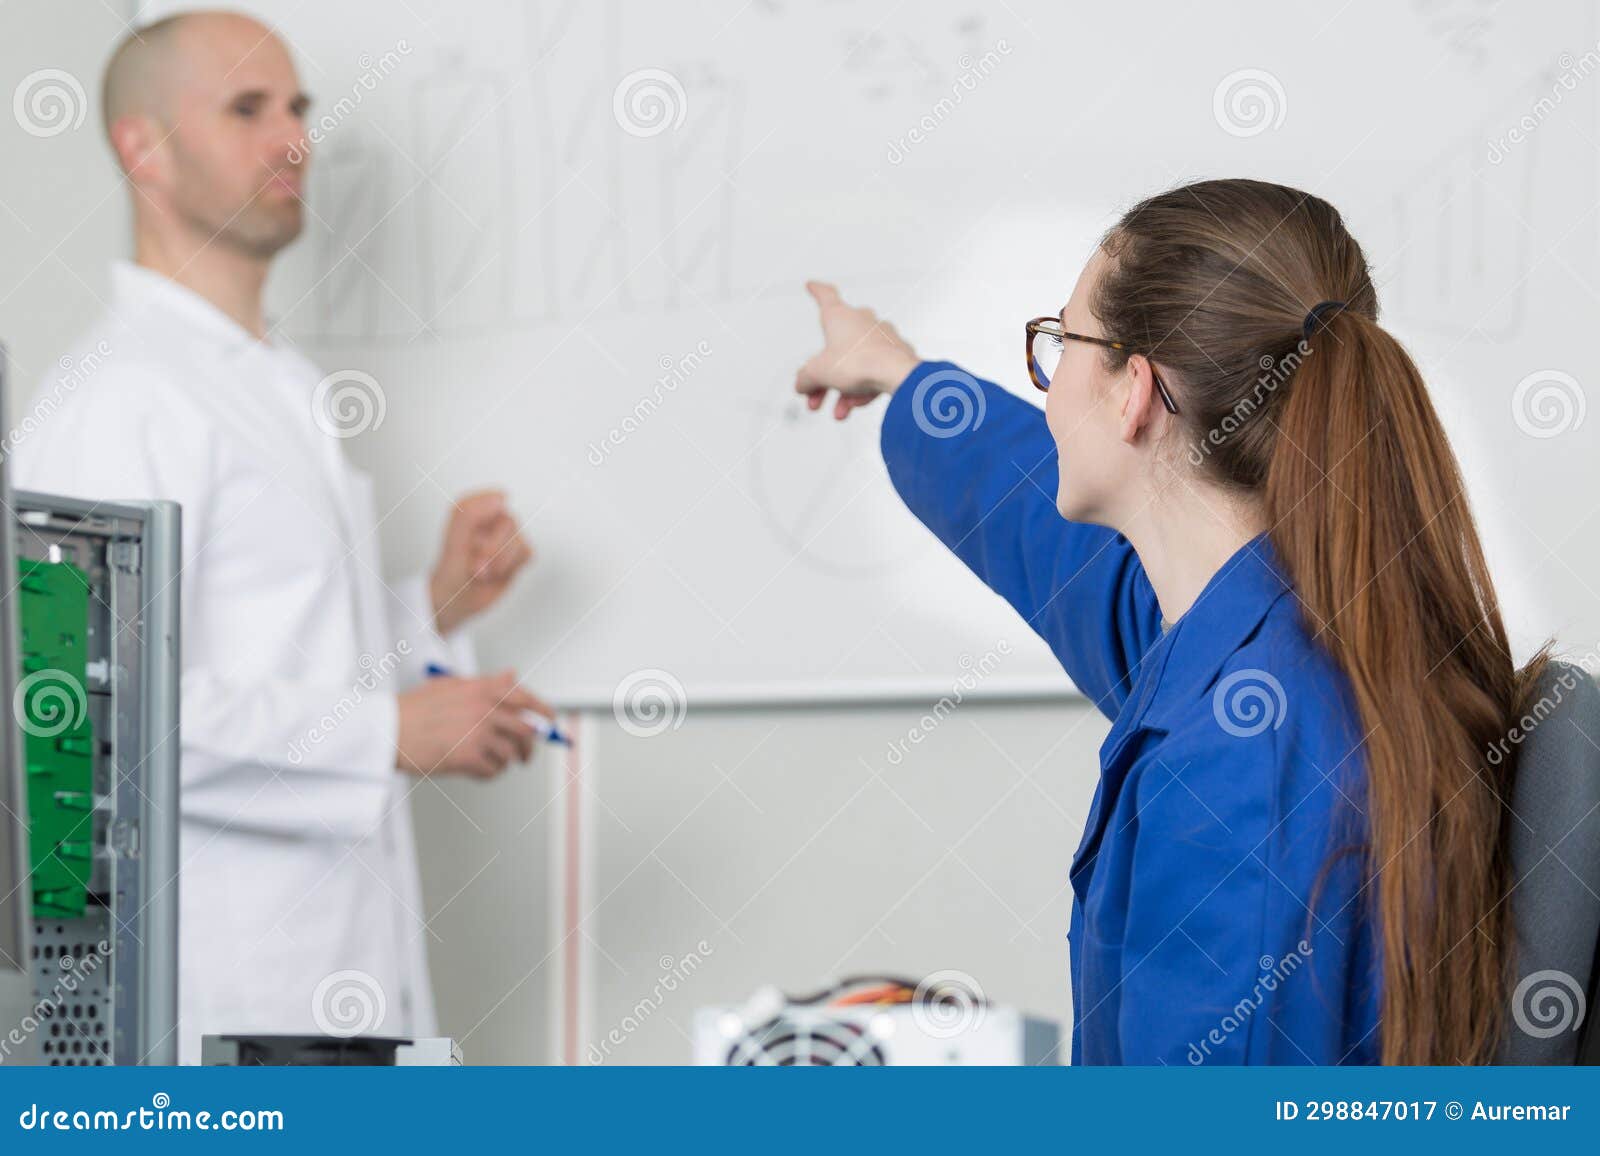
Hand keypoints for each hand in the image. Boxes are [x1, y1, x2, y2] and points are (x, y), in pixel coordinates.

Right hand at [395, 671, 555, 778]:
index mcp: (483, 689)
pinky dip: (489, 773)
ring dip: (504, 762)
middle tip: (523, 756)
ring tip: (489, 762)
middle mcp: (485, 709)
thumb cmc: (414, 710)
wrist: (387, 730)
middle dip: (529, 747)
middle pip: (527, 731)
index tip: (550, 723)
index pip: (527, 699)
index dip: (544, 713)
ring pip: (510, 754)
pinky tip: (476, 770)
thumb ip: (485, 682)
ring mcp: (478, 733)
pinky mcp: (468, 757)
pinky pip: (493, 770)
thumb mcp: (451, 686)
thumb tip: (512, 675)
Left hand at [429, 490, 532, 634]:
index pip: (492, 500)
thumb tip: (502, 497)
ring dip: (501, 561)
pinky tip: (497, 573)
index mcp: (474, 511)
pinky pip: (528, 553)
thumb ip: (470, 514)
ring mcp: (507, 538)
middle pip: (509, 522)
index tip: (473, 540)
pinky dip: (512, 567)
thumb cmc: (450, 572)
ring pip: (520, 540)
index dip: (485, 522)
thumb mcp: (454, 542)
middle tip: (477, 565)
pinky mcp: (519, 555)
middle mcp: (492, 521)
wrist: (456, 602)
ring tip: (483, 572)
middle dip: (493, 548)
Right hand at [795, 281, 918, 420]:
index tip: (812, 285)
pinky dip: (863, 389)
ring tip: (838, 411)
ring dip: (843, 390)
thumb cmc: (861, 362)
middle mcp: (862, 321)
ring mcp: (882, 337)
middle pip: (836, 349)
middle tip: (815, 397)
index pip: (825, 296)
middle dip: (824, 378)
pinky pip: (874, 372)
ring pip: (855, 365)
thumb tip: (802, 384)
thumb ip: (805, 378)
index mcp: (840, 315)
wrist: (897, 375)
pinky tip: (856, 405)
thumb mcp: (818, 372)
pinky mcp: (897, 354)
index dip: (816, 290)